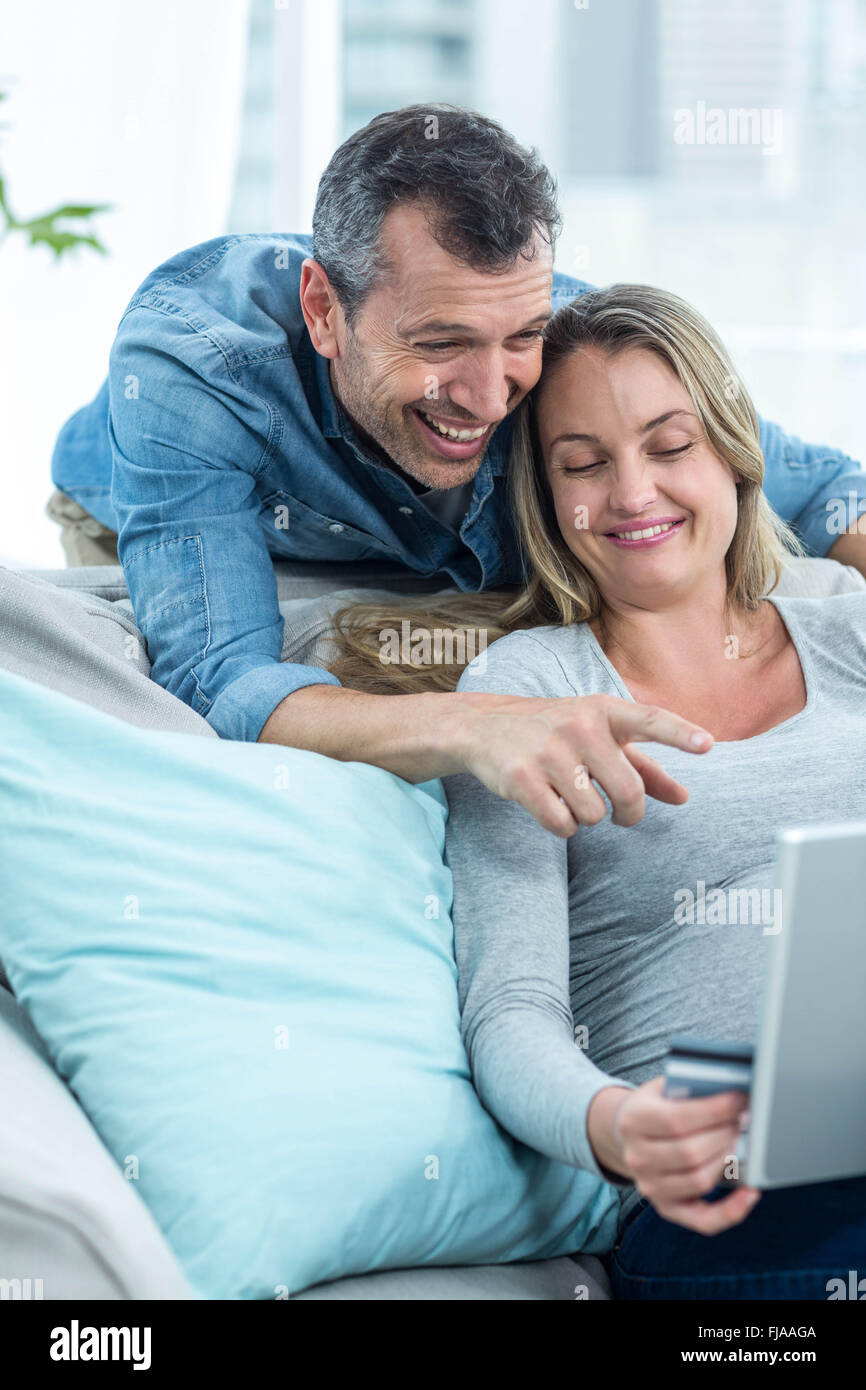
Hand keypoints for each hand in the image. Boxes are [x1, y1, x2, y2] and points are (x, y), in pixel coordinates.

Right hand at [457, 691, 712, 835]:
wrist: (485, 726)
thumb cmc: (557, 734)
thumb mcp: (601, 738)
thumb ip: (644, 767)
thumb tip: (685, 797)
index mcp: (604, 710)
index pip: (649, 720)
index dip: (679, 734)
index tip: (708, 745)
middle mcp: (579, 725)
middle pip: (627, 792)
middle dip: (628, 813)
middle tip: (621, 815)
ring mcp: (548, 750)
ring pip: (593, 814)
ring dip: (585, 817)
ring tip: (567, 794)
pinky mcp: (522, 777)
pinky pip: (562, 824)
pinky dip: (562, 826)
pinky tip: (549, 805)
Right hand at [588, 1078, 759, 1234]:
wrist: (629, 1134)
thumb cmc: (654, 1106)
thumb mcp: (661, 1087)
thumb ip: (687, 1086)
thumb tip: (728, 1088)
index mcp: (633, 1121)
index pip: (675, 1120)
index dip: (713, 1111)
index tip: (739, 1099)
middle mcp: (637, 1158)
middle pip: (690, 1151)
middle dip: (725, 1133)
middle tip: (742, 1117)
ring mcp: (651, 1186)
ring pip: (700, 1180)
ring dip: (728, 1158)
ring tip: (738, 1139)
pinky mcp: (668, 1208)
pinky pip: (705, 1220)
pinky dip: (732, 1210)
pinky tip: (751, 1193)